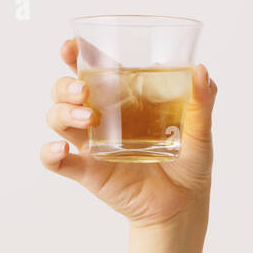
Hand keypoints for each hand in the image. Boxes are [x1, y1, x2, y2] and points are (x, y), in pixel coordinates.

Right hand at [40, 39, 216, 228]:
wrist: (184, 205)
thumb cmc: (189, 164)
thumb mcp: (199, 130)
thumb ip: (201, 100)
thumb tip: (201, 70)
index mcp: (123, 99)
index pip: (93, 70)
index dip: (76, 54)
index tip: (72, 46)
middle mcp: (101, 118)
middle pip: (65, 91)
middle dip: (66, 84)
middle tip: (85, 90)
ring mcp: (92, 144)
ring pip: (58, 119)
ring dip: (63, 112)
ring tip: (88, 117)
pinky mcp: (89, 172)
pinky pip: (57, 161)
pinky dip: (51, 153)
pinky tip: (61, 148)